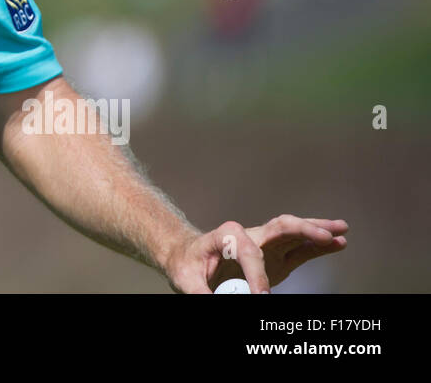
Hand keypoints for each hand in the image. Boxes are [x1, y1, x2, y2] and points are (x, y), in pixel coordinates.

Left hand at [164, 215, 348, 292]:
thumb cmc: (185, 265)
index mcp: (227, 235)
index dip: (257, 275)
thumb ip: (202, 292)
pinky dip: (319, 248)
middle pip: (281, 226)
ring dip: (318, 232)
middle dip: (304, 228)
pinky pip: (300, 250)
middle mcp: (251, 235)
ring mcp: (265, 245)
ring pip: (295, 234)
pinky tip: (340, 244)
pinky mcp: (275, 257)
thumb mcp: (185, 279)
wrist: (186, 258)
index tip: (259, 298)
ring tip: (343, 230)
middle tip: (327, 234)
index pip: (249, 251)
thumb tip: (216, 302)